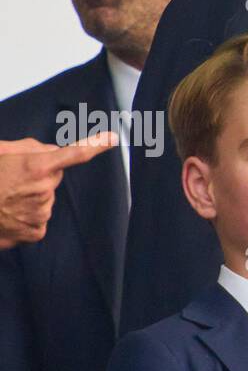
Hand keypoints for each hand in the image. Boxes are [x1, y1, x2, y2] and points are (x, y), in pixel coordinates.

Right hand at [0, 134, 116, 247]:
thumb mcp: (0, 152)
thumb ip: (27, 148)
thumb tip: (49, 151)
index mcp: (35, 166)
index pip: (73, 154)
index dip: (95, 145)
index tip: (113, 139)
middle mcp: (43, 190)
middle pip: (52, 178)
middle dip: (38, 176)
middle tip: (11, 178)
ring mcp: (41, 213)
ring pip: (45, 199)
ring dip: (30, 197)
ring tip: (5, 197)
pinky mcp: (36, 232)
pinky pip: (39, 219)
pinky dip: (26, 216)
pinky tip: (8, 213)